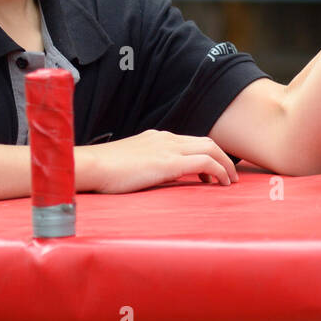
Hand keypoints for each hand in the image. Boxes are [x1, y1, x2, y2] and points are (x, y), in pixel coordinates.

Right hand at [85, 130, 239, 192]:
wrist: (91, 165)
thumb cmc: (103, 171)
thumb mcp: (129, 164)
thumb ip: (145, 168)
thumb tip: (156, 180)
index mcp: (156, 138)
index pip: (189, 142)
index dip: (206, 154)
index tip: (211, 172)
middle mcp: (166, 138)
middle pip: (206, 141)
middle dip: (222, 157)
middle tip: (229, 176)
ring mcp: (168, 148)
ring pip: (210, 147)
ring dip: (225, 164)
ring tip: (230, 182)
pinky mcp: (169, 163)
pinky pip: (205, 162)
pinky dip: (218, 170)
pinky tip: (221, 183)